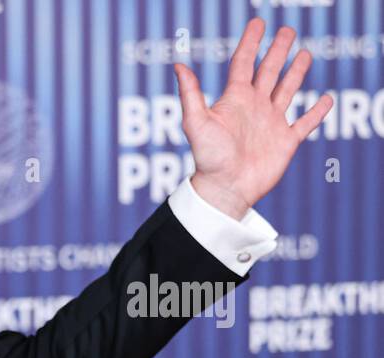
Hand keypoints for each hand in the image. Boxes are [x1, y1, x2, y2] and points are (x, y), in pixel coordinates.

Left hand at [174, 17, 333, 218]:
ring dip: (296, 73)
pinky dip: (317, 112)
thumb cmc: (208, 158)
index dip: (251, 42)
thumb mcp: (196, 122)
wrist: (224, 189)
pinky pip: (306, 123)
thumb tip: (178, 65)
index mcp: (235, 99)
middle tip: (287, 31)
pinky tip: (326, 99)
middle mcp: (254, 107)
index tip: (257, 23)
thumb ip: (190, 94)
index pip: (244, 63)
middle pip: (269, 71)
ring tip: (304, 54)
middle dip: (278, 51)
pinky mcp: (286, 141)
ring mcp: (271, 123)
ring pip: (288, 91)